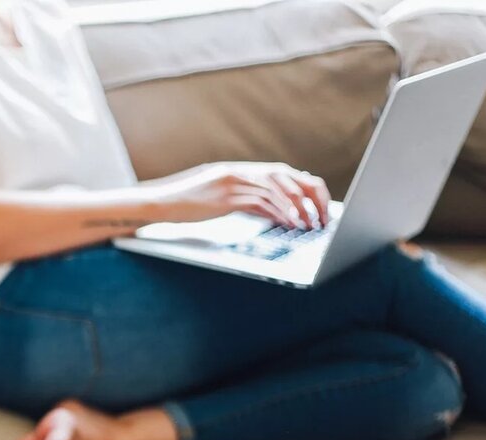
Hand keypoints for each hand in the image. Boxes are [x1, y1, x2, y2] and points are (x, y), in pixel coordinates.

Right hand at [156, 162, 330, 228]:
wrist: (163, 202)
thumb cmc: (191, 203)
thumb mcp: (223, 197)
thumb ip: (248, 198)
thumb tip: (275, 210)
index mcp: (243, 170)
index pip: (284, 173)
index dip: (306, 187)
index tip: (319, 205)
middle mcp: (241, 172)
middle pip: (286, 177)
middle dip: (309, 196)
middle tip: (322, 215)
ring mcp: (233, 183)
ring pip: (275, 190)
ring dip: (296, 208)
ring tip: (308, 224)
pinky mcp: (224, 197)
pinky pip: (258, 203)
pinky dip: (277, 213)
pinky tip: (287, 223)